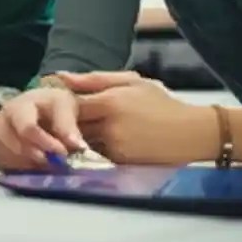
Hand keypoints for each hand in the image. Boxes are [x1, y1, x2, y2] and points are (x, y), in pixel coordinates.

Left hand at [0, 70, 183, 169]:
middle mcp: (111, 125)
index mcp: (111, 101)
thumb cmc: (164, 104)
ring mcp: (117, 147)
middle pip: (71, 128)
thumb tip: (60, 78)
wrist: (195, 133)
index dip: (58, 109)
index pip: (70, 105)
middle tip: (46, 129)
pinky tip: (87, 153)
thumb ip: (95, 80)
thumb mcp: (133, 82)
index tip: (48, 110)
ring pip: (82, 146)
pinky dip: (89, 156)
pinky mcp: (123, 164)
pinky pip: (96, 159)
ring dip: (71, 144)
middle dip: (60, 129)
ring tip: (62, 140)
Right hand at [0, 84, 89, 170]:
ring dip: (33, 165)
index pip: (27, 129)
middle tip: (58, 163)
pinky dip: (25, 170)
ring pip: (12, 159)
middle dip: (40, 157)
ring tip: (50, 164)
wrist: (33, 106)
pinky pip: (8, 166)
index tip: (64, 153)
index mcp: (19, 107)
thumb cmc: (50, 106)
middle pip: (17, 148)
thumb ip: (68, 125)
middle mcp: (1, 122)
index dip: (46, 144)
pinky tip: (38, 166)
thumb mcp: (63, 105)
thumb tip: (78, 146)